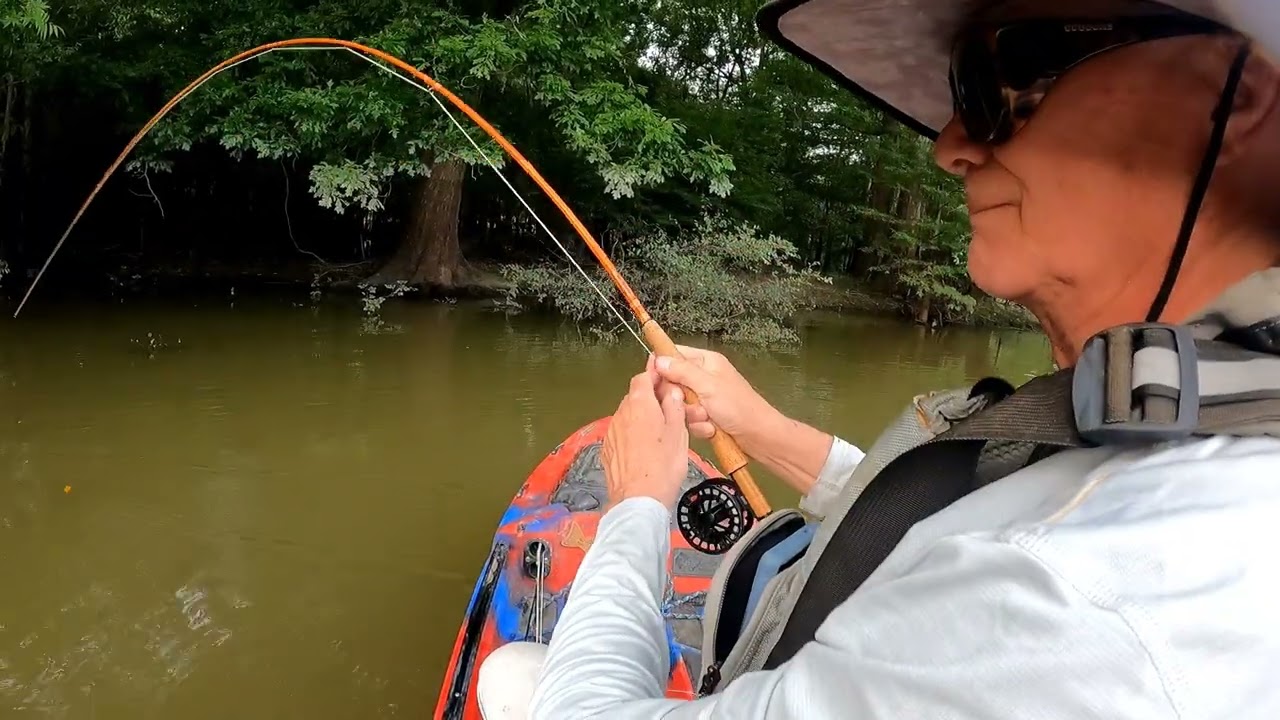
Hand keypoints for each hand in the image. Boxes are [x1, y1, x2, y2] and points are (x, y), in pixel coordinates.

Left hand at [602, 364, 690, 509]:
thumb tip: (671, 391)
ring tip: (660, 432)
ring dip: (642, 418)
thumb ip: (674, 407)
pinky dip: (633, 435)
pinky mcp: (608, 450)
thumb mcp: (678, 433)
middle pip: (635, 397)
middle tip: (670, 408)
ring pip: (628, 416)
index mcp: (640, 404)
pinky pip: (622, 434)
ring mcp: (612, 432)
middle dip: (651, 398)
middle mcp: (621, 414)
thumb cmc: (663, 465)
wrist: (638, 500)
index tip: (663, 374)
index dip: (654, 374)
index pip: (643, 377)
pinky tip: (645, 449)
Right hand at [653, 345, 780, 442]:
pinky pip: (689, 419)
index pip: (674, 354)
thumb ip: (682, 372)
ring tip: (708, 419)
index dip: (662, 366)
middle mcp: (703, 376)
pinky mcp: (705, 416)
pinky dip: (699, 426)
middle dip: (681, 398)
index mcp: (706, 361)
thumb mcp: (708, 386)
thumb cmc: (738, 407)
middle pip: (673, 382)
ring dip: (691, 415)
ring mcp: (704, 397)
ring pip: (680, 404)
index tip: (655, 380)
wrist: (759, 437)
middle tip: (694, 404)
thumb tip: (658, 360)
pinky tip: (711, 429)